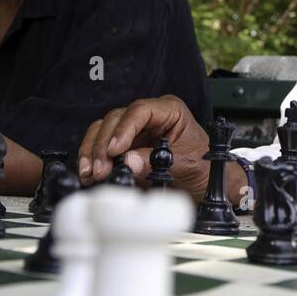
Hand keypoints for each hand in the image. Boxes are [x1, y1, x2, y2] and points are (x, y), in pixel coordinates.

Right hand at [77, 95, 210, 197]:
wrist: (207, 184)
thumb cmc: (204, 167)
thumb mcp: (185, 165)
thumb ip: (156, 162)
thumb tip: (128, 162)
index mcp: (170, 110)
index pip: (140, 111)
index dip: (124, 129)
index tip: (114, 149)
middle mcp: (150, 116)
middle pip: (117, 119)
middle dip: (104, 144)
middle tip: (100, 169)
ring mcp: (136, 130)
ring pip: (104, 129)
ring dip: (93, 151)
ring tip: (90, 172)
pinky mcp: (126, 146)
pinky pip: (103, 146)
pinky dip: (93, 158)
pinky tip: (89, 173)